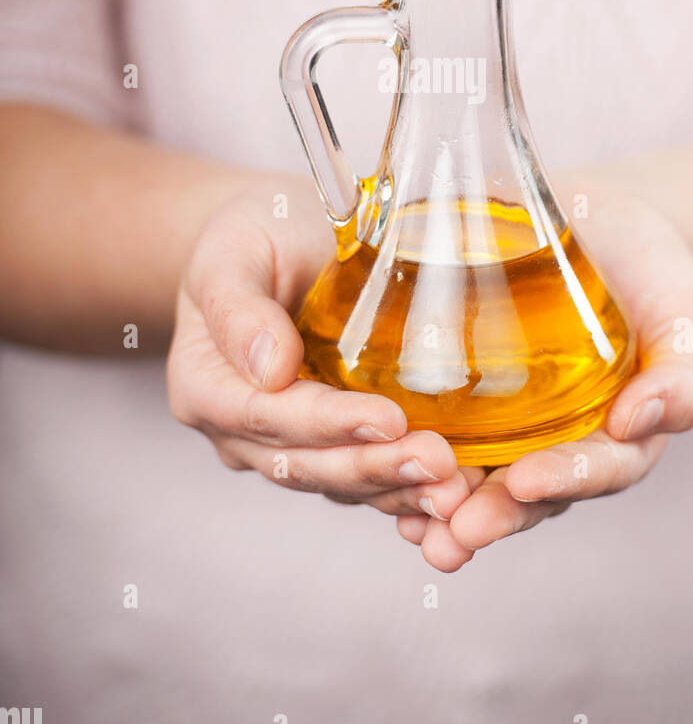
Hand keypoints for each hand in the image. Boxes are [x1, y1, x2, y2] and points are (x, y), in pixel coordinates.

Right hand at [166, 178, 473, 519]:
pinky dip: (410, 491)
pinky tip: (457, 492)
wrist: (281, 234)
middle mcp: (240, 430)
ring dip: (400, 487)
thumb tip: (270, 367)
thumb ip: (238, 308)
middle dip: (376, 467)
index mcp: (205, 386)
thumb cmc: (256, 232)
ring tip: (456, 486)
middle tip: (438, 461)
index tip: (389, 419)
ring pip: (342, 482)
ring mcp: (288, 445)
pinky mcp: (334, 444)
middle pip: (307, 463)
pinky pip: (369, 481)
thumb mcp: (234, 250)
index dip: (329, 423)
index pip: (267, 416)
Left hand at [394, 189, 692, 570]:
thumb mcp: (685, 317)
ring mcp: (513, 427)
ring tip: (413, 523)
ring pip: (477, 476)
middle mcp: (562, 444)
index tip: (527, 482)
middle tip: (456, 533)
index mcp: (620, 438)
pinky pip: (439, 435)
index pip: (594, 469)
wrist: (608, 226)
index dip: (564, 479)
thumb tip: (637, 423)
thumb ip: (682, 375)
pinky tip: (374, 466)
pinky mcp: (469, 398)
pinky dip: (409, 457)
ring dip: (442, 503)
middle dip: (491, 515)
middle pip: (526, 492)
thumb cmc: (655, 274)